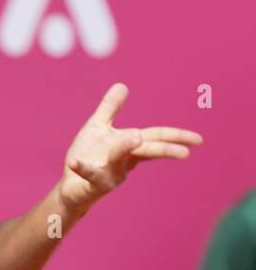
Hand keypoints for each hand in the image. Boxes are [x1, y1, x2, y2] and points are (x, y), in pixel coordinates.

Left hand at [57, 82, 202, 215]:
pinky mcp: (92, 184)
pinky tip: (74, 163)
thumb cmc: (88, 155)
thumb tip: (122, 85)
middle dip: (165, 150)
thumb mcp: (98, 128)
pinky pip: (89, 176)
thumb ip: (110, 108)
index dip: (176, 137)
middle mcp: (124, 160)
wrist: (71, 184)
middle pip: (146, 151)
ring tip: (136, 137)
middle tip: (186, 153)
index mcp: (128, 145)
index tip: (198, 140)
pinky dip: (83, 169)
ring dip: (126, 147)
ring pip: (119, 159)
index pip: (155, 137)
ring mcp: (110, 173)